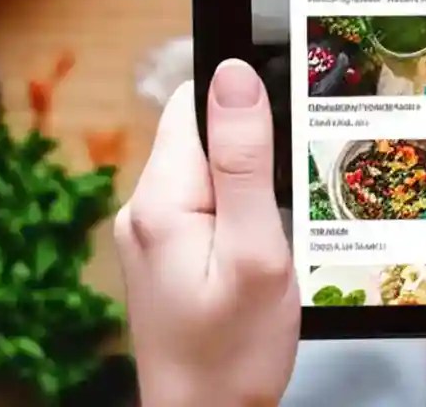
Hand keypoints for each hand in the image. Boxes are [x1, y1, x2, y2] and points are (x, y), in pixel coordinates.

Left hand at [115, 60, 298, 405]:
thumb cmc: (234, 350)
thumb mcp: (256, 250)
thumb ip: (244, 162)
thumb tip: (233, 75)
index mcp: (161, 198)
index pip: (194, 104)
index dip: (244, 108)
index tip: (281, 145)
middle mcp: (143, 208)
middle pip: (201, 136)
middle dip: (251, 158)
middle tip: (282, 209)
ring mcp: (149, 233)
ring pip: (207, 173)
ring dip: (247, 192)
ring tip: (273, 237)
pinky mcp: (163, 254)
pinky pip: (202, 206)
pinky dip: (237, 217)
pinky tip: (257, 253)